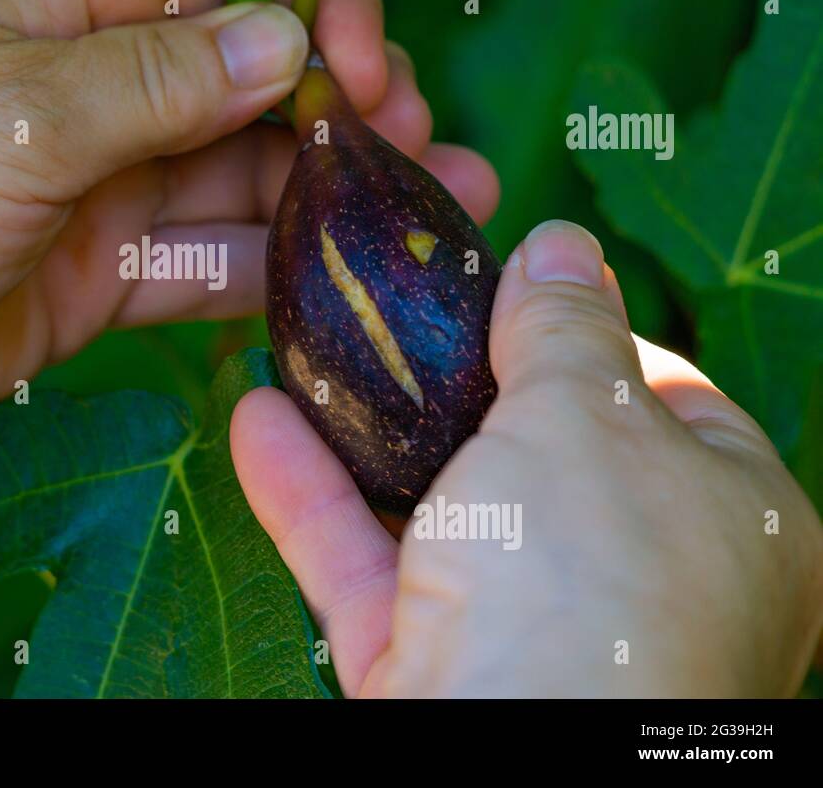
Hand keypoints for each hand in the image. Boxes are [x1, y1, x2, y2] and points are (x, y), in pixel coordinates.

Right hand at [231, 219, 822, 696]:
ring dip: (363, 431)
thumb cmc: (588, 576)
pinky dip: (312, 498)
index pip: (660, 398)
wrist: (511, 765)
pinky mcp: (437, 669)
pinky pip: (370, 568)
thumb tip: (563, 246)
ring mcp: (531, 630)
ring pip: (439, 511)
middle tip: (389, 305)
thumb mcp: (585, 418)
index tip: (499, 287)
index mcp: (725, 516)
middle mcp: (636, 578)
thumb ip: (565, 326)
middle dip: (451, 380)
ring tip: (301, 344)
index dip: (578, 333)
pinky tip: (256, 419)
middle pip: (537, 451)